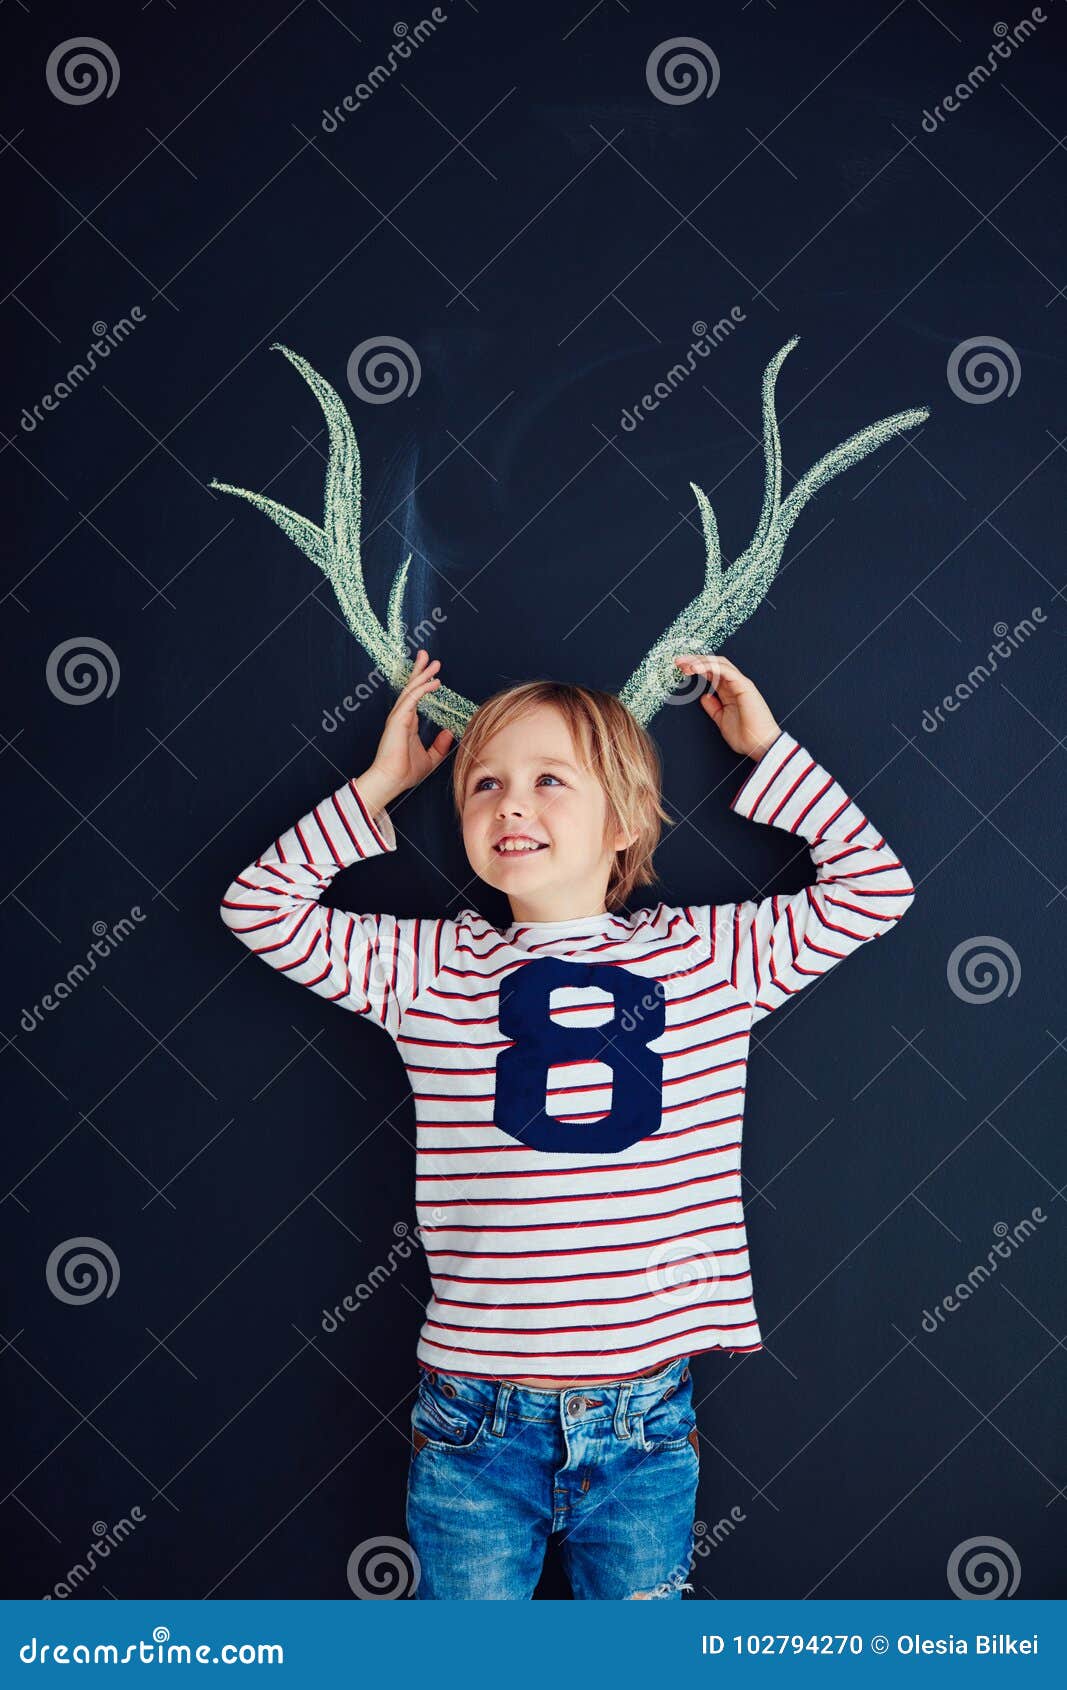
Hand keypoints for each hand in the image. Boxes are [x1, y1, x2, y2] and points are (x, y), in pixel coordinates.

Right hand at [358, 650, 453, 805]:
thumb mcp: (430, 758)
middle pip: (411, 688)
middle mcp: (402, 716)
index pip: (415, 697)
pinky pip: (412, 699)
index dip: (423, 683)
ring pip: (411, 689)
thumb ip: (439, 745)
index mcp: (408, 723)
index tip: (433, 673)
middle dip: (419, 670)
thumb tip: (449, 732)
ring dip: (422, 674)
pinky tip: (434, 682)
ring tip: (432, 662)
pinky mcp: (398, 720)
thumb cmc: (405, 772)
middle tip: (426, 655)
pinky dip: (423, 688)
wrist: (391, 780)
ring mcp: (399, 717)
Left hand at [674, 653, 780, 760]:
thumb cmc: (745, 736)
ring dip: (700, 661)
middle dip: (695, 661)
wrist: (759, 745)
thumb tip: (704, 698)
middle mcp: (735, 684)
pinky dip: (710, 666)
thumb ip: (713, 708)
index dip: (696, 668)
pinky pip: (726, 671)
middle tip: (678, 662)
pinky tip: (697, 668)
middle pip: (714, 665)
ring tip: (685, 664)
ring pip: (719, 664)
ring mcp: (740, 683)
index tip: (681, 668)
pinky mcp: (744, 686)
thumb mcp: (721, 720)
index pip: (711, 673)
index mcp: (730, 691)